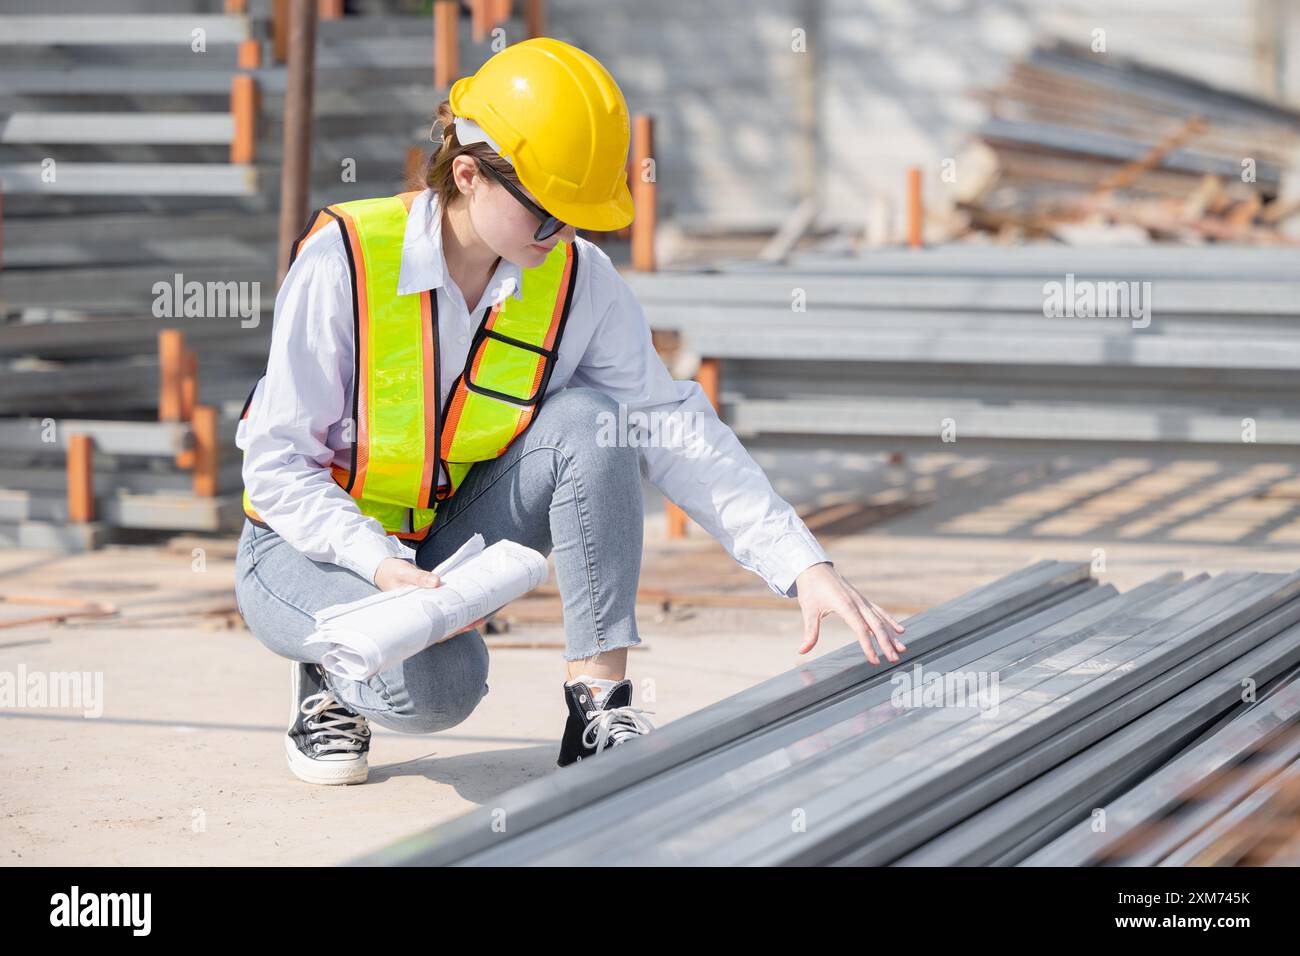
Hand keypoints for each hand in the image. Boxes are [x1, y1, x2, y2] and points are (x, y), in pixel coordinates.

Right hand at [373, 558, 487, 636]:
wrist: (384, 569)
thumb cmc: (392, 573)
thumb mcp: (404, 573)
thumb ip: (419, 577)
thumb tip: (437, 581)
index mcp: (411, 614)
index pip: (432, 630)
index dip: (449, 631)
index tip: (464, 628)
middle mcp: (419, 616)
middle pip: (442, 627)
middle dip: (461, 625)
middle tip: (478, 620)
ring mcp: (425, 610)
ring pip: (445, 619)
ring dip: (461, 618)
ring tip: (479, 615)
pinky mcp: (429, 602)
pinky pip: (444, 608)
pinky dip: (455, 607)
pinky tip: (469, 603)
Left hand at [794, 562, 905, 664]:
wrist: (814, 568)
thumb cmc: (811, 589)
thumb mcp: (808, 610)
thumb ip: (810, 632)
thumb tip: (802, 650)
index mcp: (845, 605)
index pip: (861, 629)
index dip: (869, 646)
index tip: (874, 661)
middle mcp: (857, 603)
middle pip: (876, 625)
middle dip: (887, 643)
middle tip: (895, 659)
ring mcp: (861, 601)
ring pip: (881, 619)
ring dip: (892, 634)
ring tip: (902, 648)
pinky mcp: (861, 600)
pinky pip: (879, 611)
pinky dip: (890, 621)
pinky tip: (900, 630)